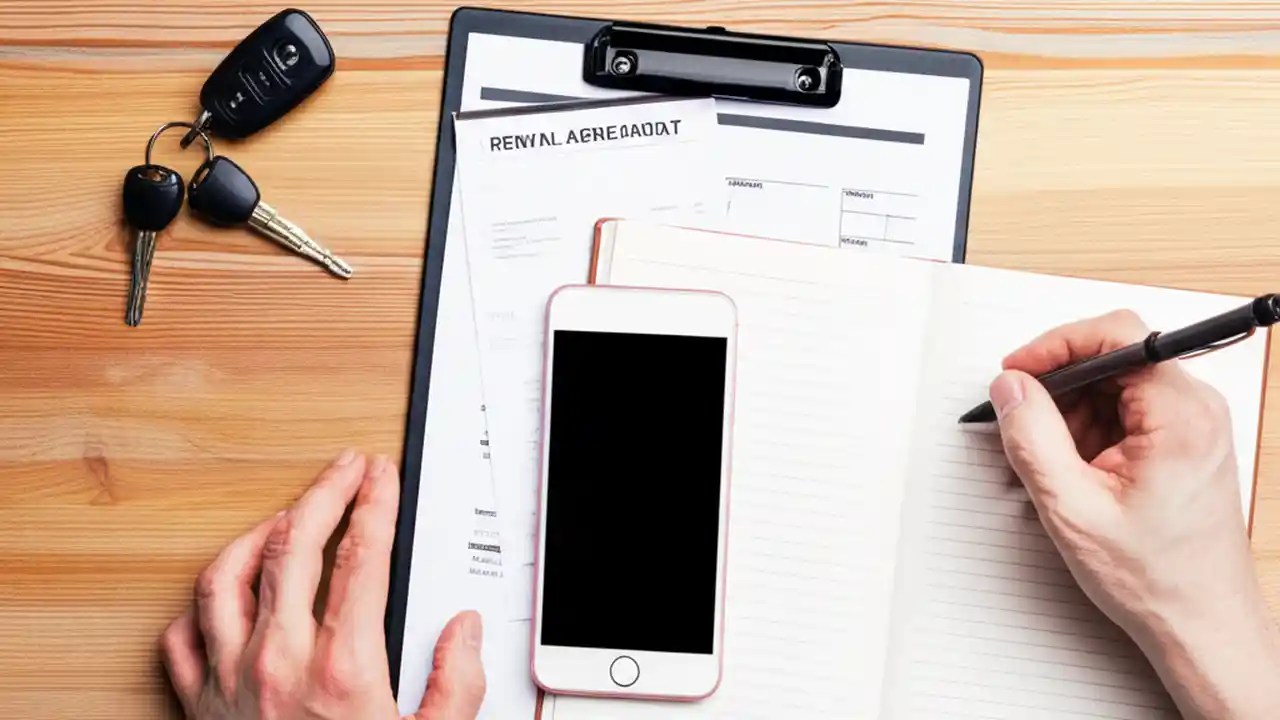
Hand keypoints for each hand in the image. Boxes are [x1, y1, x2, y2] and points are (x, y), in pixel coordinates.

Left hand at [160, 451, 485, 718]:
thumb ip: (455, 684)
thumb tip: (461, 630)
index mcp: (341, 668)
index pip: (360, 557)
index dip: (374, 505)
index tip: (381, 479)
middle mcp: (278, 663)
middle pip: (292, 546)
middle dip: (322, 494)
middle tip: (344, 470)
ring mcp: (230, 681)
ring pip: (226, 577)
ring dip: (257, 535)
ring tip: (282, 516)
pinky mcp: (198, 707)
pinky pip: (183, 637)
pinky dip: (201, 605)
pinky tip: (224, 594)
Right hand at [988, 309, 1279, 719]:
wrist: (1200, 623)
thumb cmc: (1156, 577)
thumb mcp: (1072, 506)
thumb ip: (1032, 437)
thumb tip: (1010, 388)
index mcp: (1180, 415)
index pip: (1115, 335)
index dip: (1056, 345)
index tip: (1019, 371)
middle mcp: (1194, 410)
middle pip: (1111, 359)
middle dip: (1059, 388)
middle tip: (1025, 424)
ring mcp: (1191, 425)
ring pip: (1112, 387)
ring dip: (1071, 415)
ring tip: (1056, 466)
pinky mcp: (1181, 443)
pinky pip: (1123, 413)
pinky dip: (1089, 434)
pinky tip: (1075, 473)